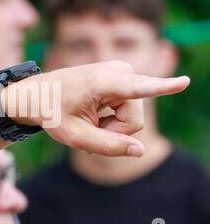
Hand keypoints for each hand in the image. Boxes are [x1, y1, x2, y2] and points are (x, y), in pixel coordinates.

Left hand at [6, 61, 188, 155]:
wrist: (38, 94)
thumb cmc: (52, 113)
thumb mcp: (73, 136)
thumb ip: (106, 146)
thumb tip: (141, 151)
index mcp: (103, 82)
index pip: (139, 88)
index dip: (163, 87)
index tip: (184, 82)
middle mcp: (120, 72)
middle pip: (134, 122)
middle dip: (112, 132)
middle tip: (86, 125)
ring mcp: (125, 74)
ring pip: (133, 120)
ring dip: (111, 126)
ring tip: (88, 117)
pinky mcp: (126, 80)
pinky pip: (130, 112)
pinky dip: (112, 120)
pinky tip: (95, 115)